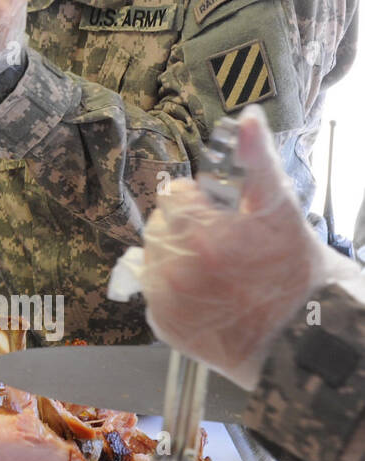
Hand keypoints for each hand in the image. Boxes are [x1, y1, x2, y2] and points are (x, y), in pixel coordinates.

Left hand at [138, 106, 348, 388]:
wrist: (308, 342)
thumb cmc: (300, 272)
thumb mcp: (282, 209)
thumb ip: (256, 161)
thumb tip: (247, 118)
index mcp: (196, 231)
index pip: (174, 195)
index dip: (201, 203)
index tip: (225, 217)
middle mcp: (172, 266)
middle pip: (161, 226)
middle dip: (187, 229)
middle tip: (225, 247)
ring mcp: (165, 300)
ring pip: (153, 258)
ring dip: (176, 258)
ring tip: (218, 273)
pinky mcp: (165, 327)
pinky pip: (154, 294)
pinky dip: (173, 292)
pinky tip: (208, 297)